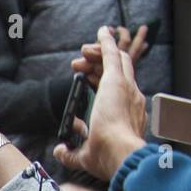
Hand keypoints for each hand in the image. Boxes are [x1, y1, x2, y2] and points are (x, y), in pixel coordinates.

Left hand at [55, 27, 146, 180]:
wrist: (119, 154)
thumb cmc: (107, 158)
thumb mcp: (84, 155)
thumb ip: (71, 152)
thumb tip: (59, 150)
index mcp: (127, 114)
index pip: (115, 91)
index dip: (97, 83)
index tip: (82, 83)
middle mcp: (131, 98)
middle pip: (117, 72)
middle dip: (96, 66)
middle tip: (78, 66)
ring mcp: (127, 88)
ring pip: (115, 61)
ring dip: (98, 55)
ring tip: (82, 55)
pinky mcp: (117, 81)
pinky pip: (113, 54)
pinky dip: (107, 43)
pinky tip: (102, 32)